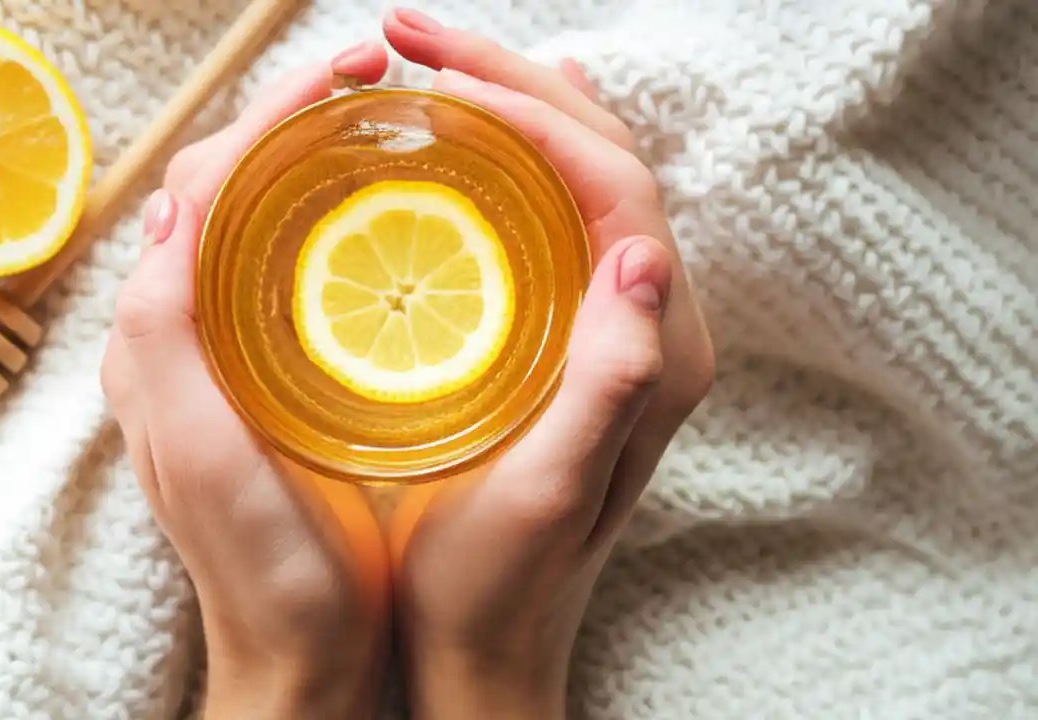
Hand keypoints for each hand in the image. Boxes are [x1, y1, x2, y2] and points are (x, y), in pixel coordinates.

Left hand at [100, 45, 392, 719]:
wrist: (301, 649)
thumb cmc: (264, 566)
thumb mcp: (201, 453)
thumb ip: (166, 334)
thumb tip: (178, 202)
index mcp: (161, 340)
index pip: (202, 186)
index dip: (271, 116)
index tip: (352, 76)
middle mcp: (184, 334)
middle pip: (228, 188)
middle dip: (295, 118)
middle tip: (378, 81)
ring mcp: (230, 355)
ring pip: (261, 222)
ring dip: (312, 160)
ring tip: (384, 126)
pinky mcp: (272, 380)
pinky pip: (290, 272)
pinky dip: (330, 220)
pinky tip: (382, 216)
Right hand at [383, 9, 714, 718]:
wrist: (490, 645)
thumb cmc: (498, 582)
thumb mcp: (551, 494)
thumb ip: (609, 383)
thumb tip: (638, 252)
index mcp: (657, 351)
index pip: (616, 187)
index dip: (536, 114)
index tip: (440, 75)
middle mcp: (651, 327)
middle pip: (603, 161)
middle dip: (514, 83)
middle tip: (414, 36)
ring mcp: (614, 329)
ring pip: (579, 178)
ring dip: (512, 107)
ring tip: (431, 63)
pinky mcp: (573, 342)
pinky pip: (555, 218)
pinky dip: (512, 159)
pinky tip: (475, 135)